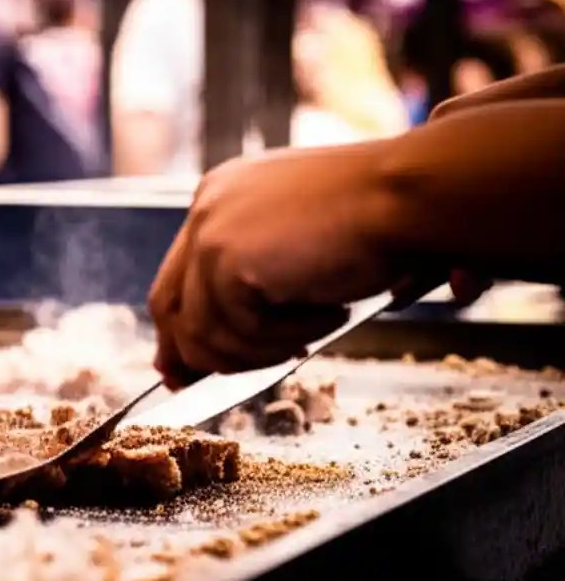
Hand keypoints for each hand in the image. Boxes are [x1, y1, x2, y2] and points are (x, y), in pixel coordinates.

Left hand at [149, 143, 405, 388]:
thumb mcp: (296, 252)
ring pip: (207, 334)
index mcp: (220, 198)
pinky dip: (288, 338)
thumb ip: (247, 287)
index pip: (177, 279)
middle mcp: (205, 210)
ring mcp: (210, 234)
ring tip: (316, 329)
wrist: (411, 194)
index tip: (185, 371)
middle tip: (220, 385)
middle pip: (170, 307)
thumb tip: (205, 350)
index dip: (182, 332)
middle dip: (196, 356)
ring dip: (264, 348)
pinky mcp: (226, 260)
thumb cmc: (376, 221)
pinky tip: (330, 313)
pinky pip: (241, 333)